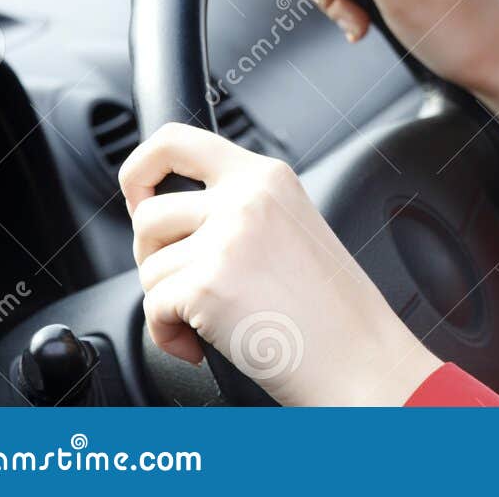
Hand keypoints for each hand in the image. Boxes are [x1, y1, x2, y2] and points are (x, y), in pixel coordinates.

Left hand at [120, 121, 441, 405]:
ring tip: (208, 320)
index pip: (176, 141)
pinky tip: (203, 343)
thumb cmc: (330, 308)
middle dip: (151, 255)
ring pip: (149, 266)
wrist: (359, 356)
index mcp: (266, 176)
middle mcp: (246, 198)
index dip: (141, 168)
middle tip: (185, 280)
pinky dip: (168, 336)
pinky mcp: (207, 284)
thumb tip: (167, 219)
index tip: (139, 197)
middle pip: (149, 212)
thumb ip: (237, 208)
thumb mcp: (289, 228)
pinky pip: (153, 308)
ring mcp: (227, 239)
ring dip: (166, 302)